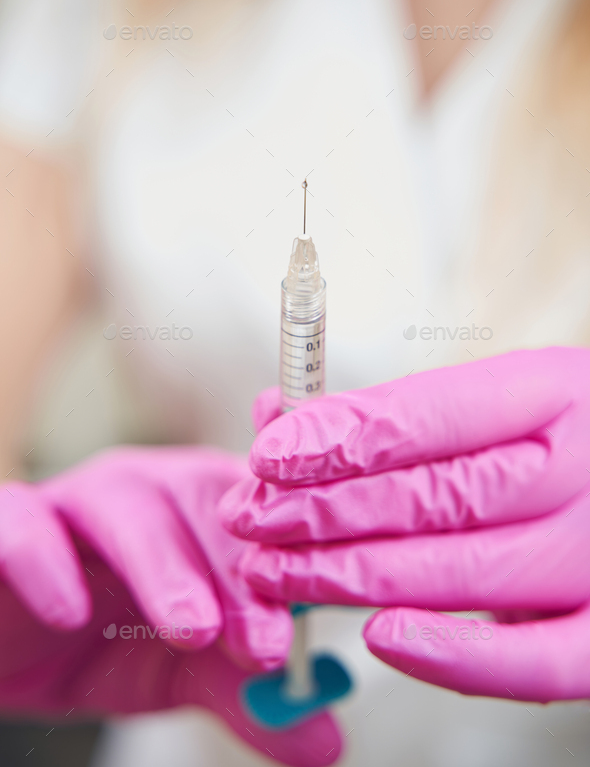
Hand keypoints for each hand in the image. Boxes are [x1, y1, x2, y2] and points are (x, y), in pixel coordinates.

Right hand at [0, 449, 341, 764]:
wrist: (10, 648)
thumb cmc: (102, 644)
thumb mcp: (181, 674)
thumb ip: (246, 695)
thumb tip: (325, 739)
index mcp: (198, 509)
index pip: (258, 499)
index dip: (296, 534)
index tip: (331, 585)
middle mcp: (145, 489)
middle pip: (203, 496)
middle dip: (239, 572)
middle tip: (267, 645)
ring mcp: (76, 500)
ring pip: (127, 505)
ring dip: (166, 566)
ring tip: (193, 633)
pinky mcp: (13, 522)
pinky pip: (28, 526)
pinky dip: (49, 562)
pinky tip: (72, 613)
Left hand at [220, 348, 589, 701]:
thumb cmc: (559, 433)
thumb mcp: (504, 394)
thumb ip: (404, 412)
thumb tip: (284, 421)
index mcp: (558, 390)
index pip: (433, 414)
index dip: (341, 437)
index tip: (268, 453)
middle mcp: (587, 470)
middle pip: (436, 496)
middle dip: (325, 510)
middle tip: (250, 518)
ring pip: (463, 574)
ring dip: (351, 576)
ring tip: (273, 570)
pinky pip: (536, 664)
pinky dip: (454, 657)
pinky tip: (378, 637)